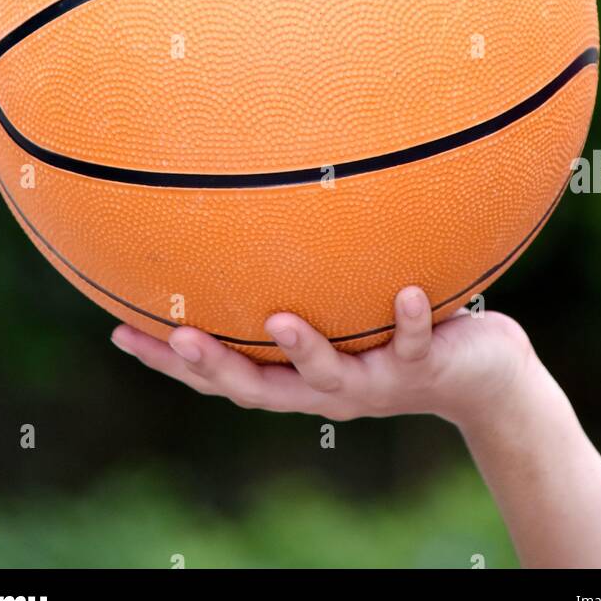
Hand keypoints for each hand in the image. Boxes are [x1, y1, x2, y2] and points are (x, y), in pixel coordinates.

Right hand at [111, 290, 532, 425]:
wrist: (481, 374)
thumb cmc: (399, 329)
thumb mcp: (343, 305)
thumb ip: (302, 279)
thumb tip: (255, 210)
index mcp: (298, 376)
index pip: (221, 374)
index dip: (169, 362)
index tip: (119, 333)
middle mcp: (327, 388)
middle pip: (259, 390)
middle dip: (216, 368)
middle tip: (175, 339)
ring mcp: (375, 381)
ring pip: (332, 377)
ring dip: (306, 351)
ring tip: (281, 319)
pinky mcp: (426, 364)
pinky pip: (414, 340)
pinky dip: (410, 317)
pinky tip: (410, 289)